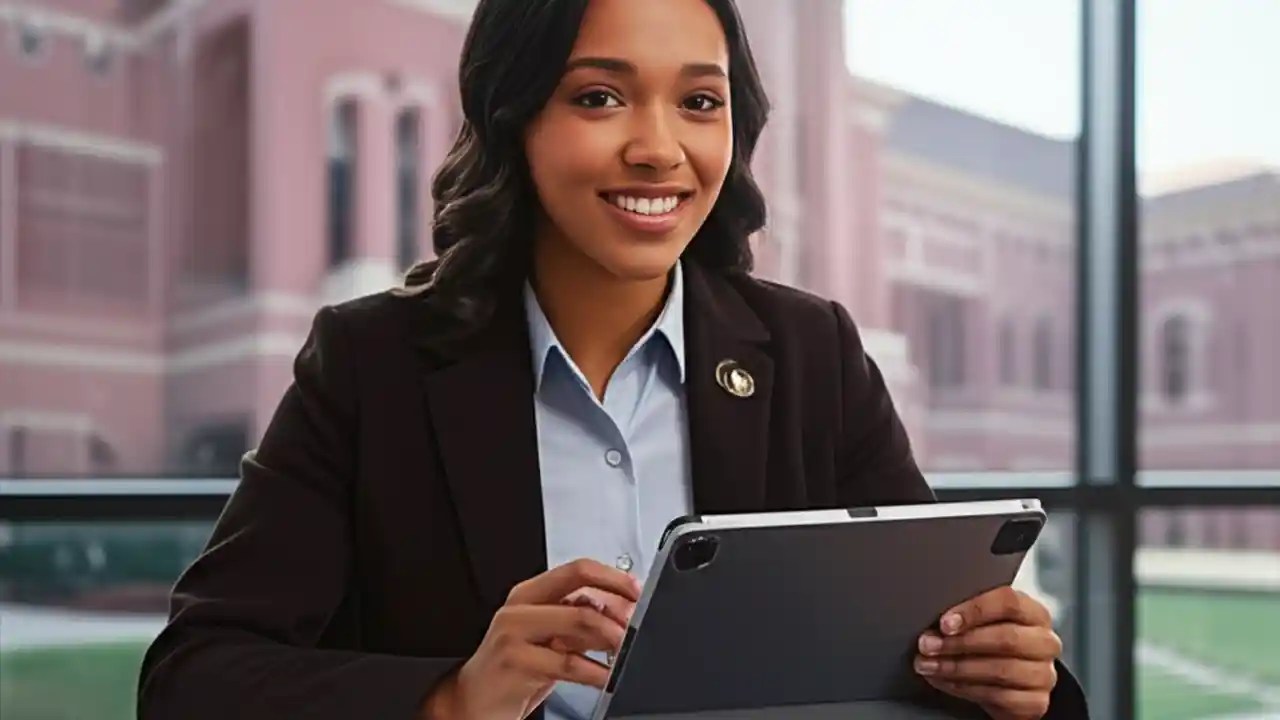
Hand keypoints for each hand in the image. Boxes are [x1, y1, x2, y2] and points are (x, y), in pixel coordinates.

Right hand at [422, 559, 641, 719]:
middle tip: (636, 624)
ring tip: (626, 650)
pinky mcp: (516, 662)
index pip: (577, 569)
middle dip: (616, 607)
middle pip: (580, 590)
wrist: (472, 702)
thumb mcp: (548, 638)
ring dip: (612, 637)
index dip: (612, 577)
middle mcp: (520, 608)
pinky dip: (597, 671)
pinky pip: (569, 663)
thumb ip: (577, 620)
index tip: (636, 591)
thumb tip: (619, 612)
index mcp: (529, 594)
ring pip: (578, 621)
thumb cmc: (513, 669)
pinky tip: (607, 677)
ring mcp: (514, 633)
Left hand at [914, 587, 1061, 719]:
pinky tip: (944, 681)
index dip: (974, 611)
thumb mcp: (982, 624)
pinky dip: (964, 689)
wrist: (1009, 684)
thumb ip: (966, 616)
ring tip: (929, 665)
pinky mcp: (1036, 702)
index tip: (944, 623)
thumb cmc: (991, 644)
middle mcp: (1045, 642)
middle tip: (928, 645)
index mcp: (1034, 613)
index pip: (1009, 602)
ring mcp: (1044, 674)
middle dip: (959, 642)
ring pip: (1000, 669)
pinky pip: (999, 696)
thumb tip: (933, 624)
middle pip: (1005, 638)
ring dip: (956, 668)